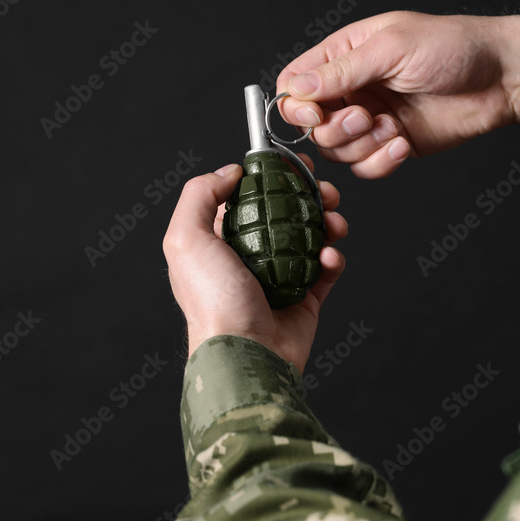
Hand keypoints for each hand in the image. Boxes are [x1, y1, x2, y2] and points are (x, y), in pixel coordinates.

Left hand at [162, 156, 347, 372]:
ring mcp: (279, 279)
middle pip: (286, 213)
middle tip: (324, 190)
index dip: (272, 176)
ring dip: (327, 223)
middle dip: (309, 196)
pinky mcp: (305, 301)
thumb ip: (199, 195)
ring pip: (311, 238)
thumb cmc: (212, 302)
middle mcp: (249, 257)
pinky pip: (326, 270)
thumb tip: (230, 171)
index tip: (293, 164)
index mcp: (219, 241)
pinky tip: (331, 256)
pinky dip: (334, 258)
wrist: (246, 356)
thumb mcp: (185, 239)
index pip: (248, 197)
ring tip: (334, 221)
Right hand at [276, 11, 519, 178]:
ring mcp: (372, 119)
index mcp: (344, 55)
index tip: (316, 113)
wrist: (500, 77)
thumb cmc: (452, 47)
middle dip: (335, 128)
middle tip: (366, 117)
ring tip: (391, 128)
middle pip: (311, 125)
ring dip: (361, 145)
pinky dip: (380, 162)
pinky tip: (403, 144)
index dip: (296, 105)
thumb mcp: (391, 49)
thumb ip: (341, 71)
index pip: (294, 84)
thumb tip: (296, 88)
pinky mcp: (392, 145)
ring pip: (337, 151)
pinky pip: (366, 167)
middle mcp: (353, 89)